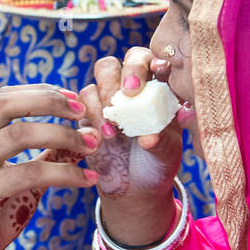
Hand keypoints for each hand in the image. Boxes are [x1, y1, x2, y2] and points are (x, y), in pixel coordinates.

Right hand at [0, 85, 98, 249]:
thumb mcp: (14, 179)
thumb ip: (40, 154)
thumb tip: (82, 133)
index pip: (2, 98)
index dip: (40, 93)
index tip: (73, 99)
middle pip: (5, 104)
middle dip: (49, 102)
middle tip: (82, 113)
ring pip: (19, 134)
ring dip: (62, 136)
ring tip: (91, 145)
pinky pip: (29, 172)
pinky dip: (64, 173)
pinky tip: (85, 180)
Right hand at [77, 50, 184, 247]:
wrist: (134, 189)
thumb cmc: (157, 164)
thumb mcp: (167, 153)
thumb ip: (161, 140)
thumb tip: (148, 137)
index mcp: (157, 88)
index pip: (152, 60)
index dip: (150, 62)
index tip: (157, 71)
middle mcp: (131, 88)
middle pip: (121, 60)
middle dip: (124, 73)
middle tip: (129, 93)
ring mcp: (108, 99)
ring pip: (99, 76)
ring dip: (106, 97)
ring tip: (116, 130)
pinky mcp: (87, 114)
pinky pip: (82, 101)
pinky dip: (92, 115)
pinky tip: (104, 138)